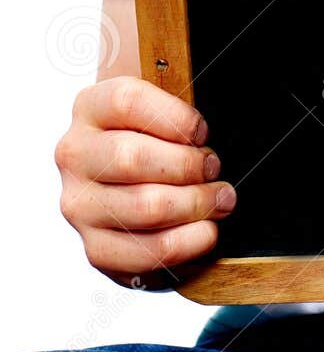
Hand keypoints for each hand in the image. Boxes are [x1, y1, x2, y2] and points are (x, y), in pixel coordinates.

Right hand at [54, 77, 236, 288]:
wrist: (130, 188)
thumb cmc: (155, 140)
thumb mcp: (160, 111)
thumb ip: (178, 110)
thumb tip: (205, 135)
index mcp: (91, 108)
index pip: (127, 102)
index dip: (175, 117)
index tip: (203, 132)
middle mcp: (75, 155)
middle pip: (133, 158)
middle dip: (188, 165)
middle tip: (214, 167)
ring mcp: (80, 204)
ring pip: (145, 206)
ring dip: (195, 203)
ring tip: (220, 197)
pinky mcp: (95, 247)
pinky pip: (148, 249)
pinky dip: (189, 240)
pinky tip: (207, 228)